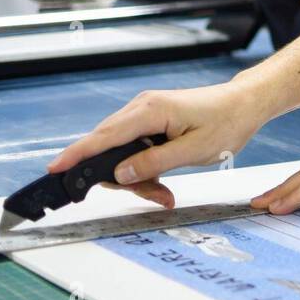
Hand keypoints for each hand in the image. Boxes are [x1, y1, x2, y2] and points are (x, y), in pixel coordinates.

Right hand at [47, 79, 272, 208]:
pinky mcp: (150, 120)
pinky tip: (161, 182)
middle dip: (122, 178)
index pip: (104, 136)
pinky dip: (142, 167)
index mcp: (150, 110)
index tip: (55, 169)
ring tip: (164, 193)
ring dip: (136, 177)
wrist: (244, 103)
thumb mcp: (194, 150)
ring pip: (120, 151)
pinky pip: (132, 147)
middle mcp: (141, 107)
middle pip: (108, 148)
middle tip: (155, 195)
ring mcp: (144, 112)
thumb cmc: (226, 122)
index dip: (77, 154)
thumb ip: (154, 163)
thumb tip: (120, 174)